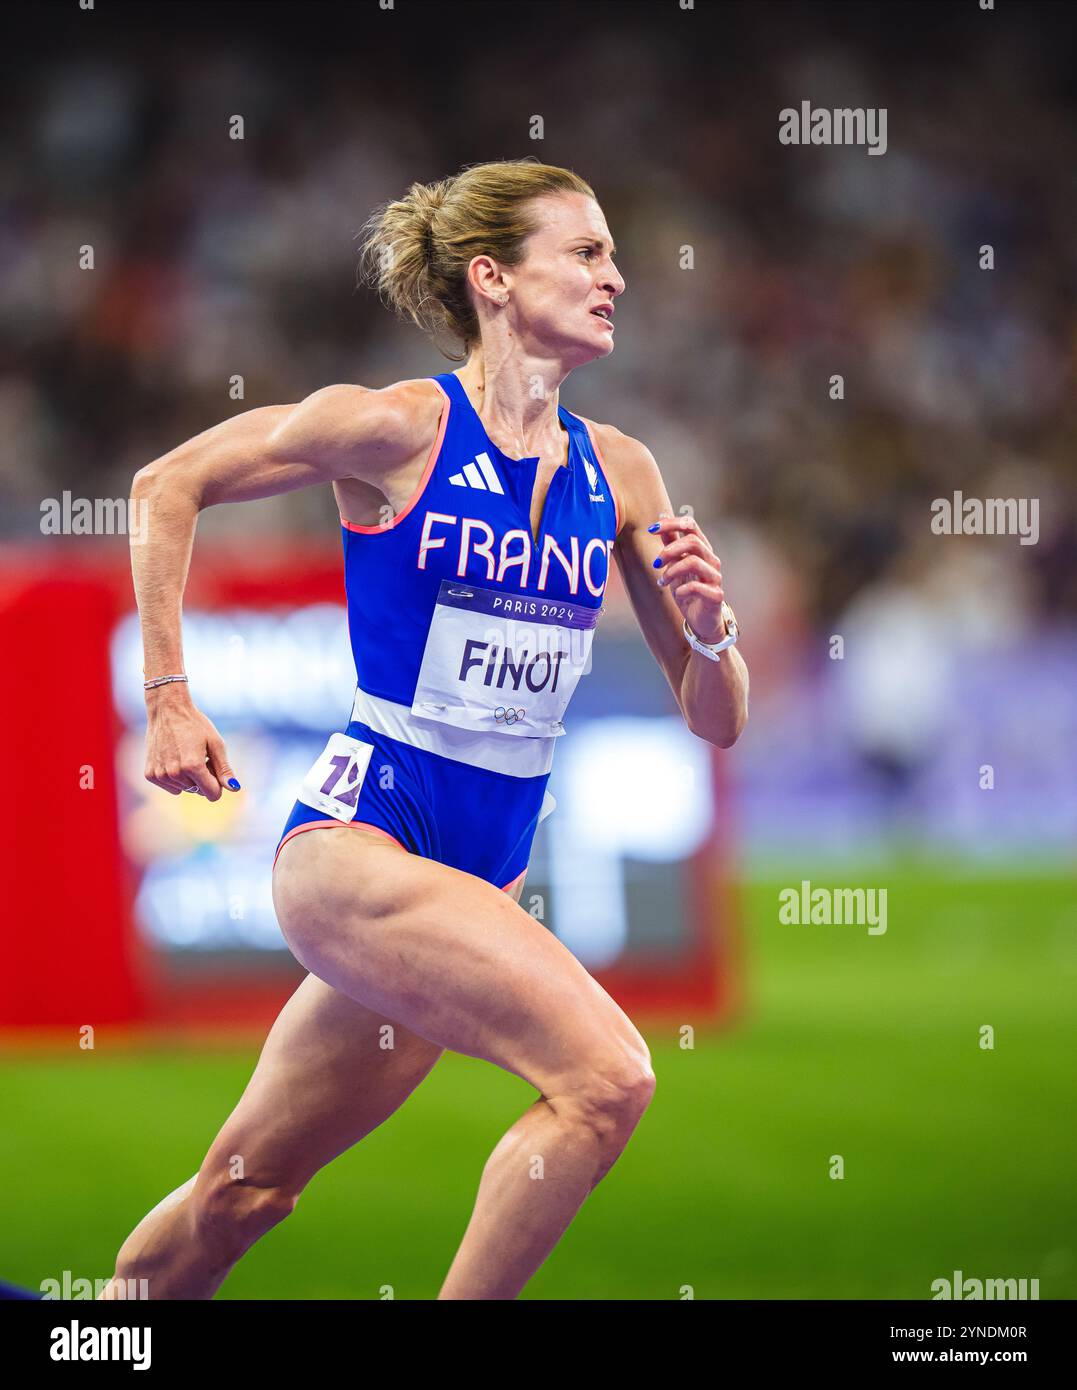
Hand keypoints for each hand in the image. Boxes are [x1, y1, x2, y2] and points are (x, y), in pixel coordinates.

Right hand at [143, 686, 240, 799]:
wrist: (167, 710)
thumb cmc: (194, 725)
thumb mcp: (215, 744)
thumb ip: (224, 769)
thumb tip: (234, 789)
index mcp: (193, 767)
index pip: (213, 794)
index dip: (218, 784)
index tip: (214, 767)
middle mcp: (175, 774)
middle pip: (199, 791)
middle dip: (203, 778)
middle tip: (199, 756)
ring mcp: (160, 775)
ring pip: (184, 789)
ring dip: (188, 777)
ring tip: (185, 755)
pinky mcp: (150, 774)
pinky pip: (170, 787)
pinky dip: (175, 777)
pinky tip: (173, 758)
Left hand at [649, 511, 726, 642]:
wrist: (701, 620)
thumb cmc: (688, 590)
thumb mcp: (675, 564)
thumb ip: (670, 543)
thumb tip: (661, 518)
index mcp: (702, 549)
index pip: (691, 525)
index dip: (671, 524)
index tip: (651, 529)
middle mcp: (711, 560)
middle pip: (693, 541)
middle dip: (669, 550)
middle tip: (656, 564)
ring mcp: (715, 577)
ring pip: (694, 562)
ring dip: (672, 571)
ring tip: (663, 581)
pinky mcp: (716, 595)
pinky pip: (697, 587)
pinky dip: (682, 590)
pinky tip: (677, 595)